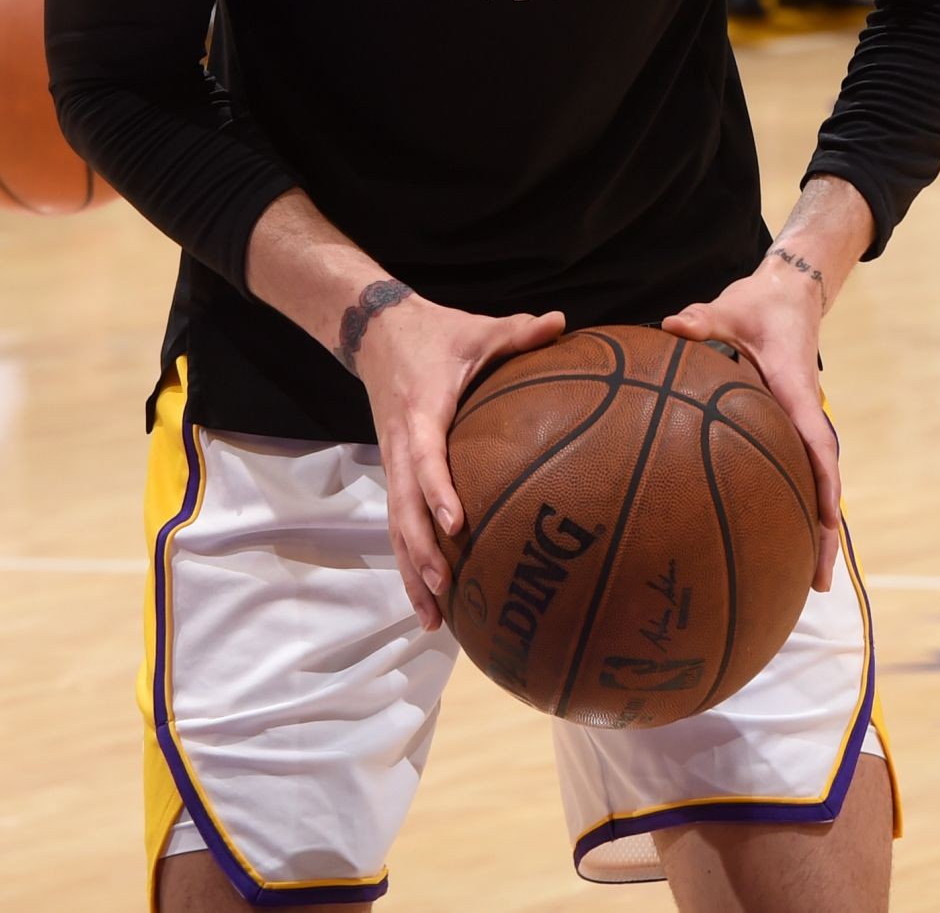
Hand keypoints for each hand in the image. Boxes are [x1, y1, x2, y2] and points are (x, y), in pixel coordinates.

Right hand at [345, 289, 564, 627]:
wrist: (377, 331)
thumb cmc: (437, 334)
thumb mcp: (476, 330)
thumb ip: (517, 331)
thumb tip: (562, 322)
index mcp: (420, 413)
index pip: (425, 457)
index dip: (436, 490)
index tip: (455, 523)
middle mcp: (399, 445)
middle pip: (402, 507)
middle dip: (419, 550)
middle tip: (444, 587)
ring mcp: (393, 462)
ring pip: (395, 525)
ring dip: (410, 571)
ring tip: (432, 617)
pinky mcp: (396, 473)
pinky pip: (398, 523)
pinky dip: (409, 561)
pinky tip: (428, 600)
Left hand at [664, 249, 844, 591]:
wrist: (789, 294)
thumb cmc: (759, 305)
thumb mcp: (731, 308)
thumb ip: (703, 320)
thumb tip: (673, 327)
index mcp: (797, 392)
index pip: (817, 444)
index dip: (824, 483)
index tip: (826, 521)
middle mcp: (803, 416)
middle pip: (821, 485)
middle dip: (822, 535)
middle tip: (816, 585)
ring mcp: (797, 427)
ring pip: (810, 486)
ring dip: (811, 532)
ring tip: (805, 582)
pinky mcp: (785, 428)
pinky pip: (792, 474)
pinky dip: (790, 507)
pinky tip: (770, 540)